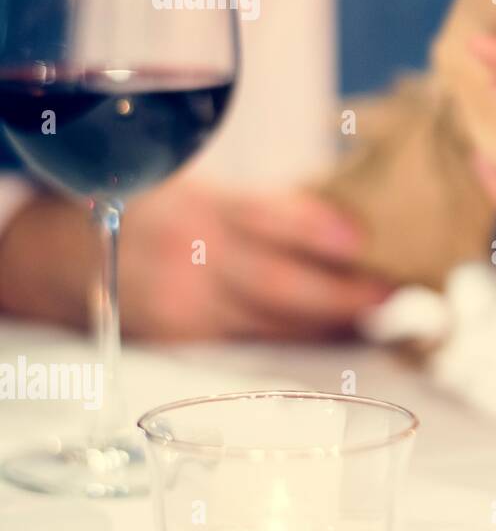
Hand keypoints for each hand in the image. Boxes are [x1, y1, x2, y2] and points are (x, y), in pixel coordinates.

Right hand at [0, 181, 393, 340]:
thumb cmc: (153, 209)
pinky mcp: (184, 343)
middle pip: (278, 285)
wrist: (66, 255)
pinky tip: (336, 334)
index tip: (363, 238)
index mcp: (196, 210)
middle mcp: (188, 262)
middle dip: (342, 294)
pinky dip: (299, 339)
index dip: (317, 228)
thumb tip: (350, 215)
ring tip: (383, 315)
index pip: (265, 217)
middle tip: (393, 292)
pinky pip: (254, 344)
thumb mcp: (199, 186)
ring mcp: (184, 310)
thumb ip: (261, 205)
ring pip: (273, 324)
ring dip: (332, 322)